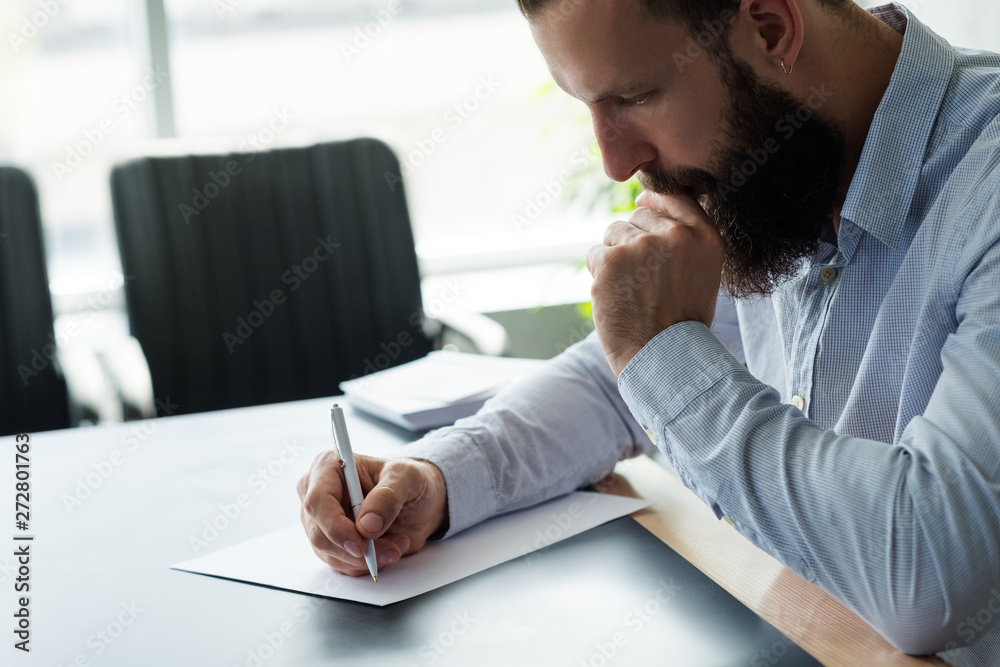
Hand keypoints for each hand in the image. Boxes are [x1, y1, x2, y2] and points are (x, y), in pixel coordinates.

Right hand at [297, 453, 447, 576]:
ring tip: (398, 545)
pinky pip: (342, 564)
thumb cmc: (409, 480)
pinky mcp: (332, 543)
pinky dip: (366, 564)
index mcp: (329, 467)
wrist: (418, 501)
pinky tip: (388, 549)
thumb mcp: (407, 477)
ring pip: (330, 554)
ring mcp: (322, 522)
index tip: (360, 545)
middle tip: (391, 549)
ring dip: (366, 559)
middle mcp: (319, 494)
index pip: (317, 501)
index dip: (335, 526)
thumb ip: (388, 496)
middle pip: (320, 533)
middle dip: (357, 550)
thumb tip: (367, 524)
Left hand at [586, 191, 724, 375]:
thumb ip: (684, 233)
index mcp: (705, 237)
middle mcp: (676, 236)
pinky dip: (600, 275)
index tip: (647, 224)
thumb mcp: (703, 271)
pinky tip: (617, 297)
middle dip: (634, 242)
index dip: (654, 205)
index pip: (674, 197)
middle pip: (638, 216)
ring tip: (632, 290)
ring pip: (614, 232)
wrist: (663, 358)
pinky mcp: (611, 260)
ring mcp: (641, 246)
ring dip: (616, 257)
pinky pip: (595, 253)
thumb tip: (643, 197)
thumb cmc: (681, 318)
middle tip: (645, 281)